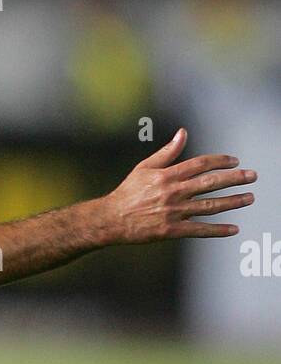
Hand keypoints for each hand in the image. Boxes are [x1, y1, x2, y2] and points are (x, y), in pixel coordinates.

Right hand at [99, 128, 256, 244]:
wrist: (111, 219)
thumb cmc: (127, 192)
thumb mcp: (145, 167)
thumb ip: (167, 152)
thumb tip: (183, 133)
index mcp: (168, 175)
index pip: (201, 164)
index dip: (221, 161)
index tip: (235, 161)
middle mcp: (174, 192)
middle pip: (211, 182)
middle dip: (235, 179)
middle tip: (252, 177)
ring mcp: (174, 212)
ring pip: (210, 205)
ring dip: (233, 202)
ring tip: (249, 198)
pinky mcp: (171, 230)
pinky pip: (200, 230)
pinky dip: (218, 230)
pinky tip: (234, 229)